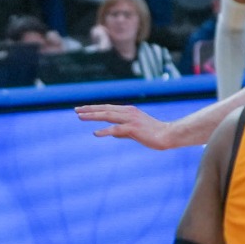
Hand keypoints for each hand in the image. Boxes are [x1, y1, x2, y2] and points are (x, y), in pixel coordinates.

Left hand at [75, 103, 195, 148]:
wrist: (168, 135)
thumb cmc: (153, 134)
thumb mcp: (135, 131)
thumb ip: (123, 131)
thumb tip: (112, 134)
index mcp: (128, 111)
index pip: (107, 108)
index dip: (94, 108)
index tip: (82, 109)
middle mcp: (128, 112)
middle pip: (104, 109)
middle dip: (89, 109)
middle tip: (76, 110)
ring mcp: (130, 119)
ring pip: (107, 115)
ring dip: (93, 116)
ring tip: (80, 117)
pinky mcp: (133, 128)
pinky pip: (116, 129)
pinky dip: (105, 131)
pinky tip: (95, 133)